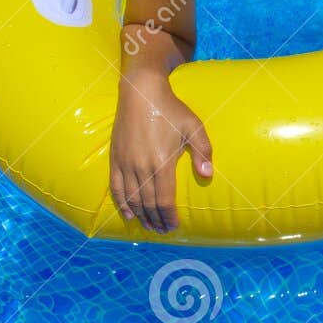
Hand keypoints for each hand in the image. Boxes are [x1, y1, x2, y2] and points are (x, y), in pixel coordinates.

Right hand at [109, 76, 211, 232]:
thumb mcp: (193, 127)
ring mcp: (126, 163)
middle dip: (157, 220)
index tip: (174, 226)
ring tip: (149, 226)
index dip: (169, 217)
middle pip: (149, 204)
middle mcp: (142, 166)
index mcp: (162, 162)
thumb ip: (202, 151)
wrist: (141, 92)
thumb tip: (208, 175)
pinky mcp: (115, 158)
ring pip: (132, 199)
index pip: (165, 200)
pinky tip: (129, 214)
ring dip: (141, 216)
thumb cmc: (171, 109)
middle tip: (163, 230)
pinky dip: (122, 204)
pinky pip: (116, 187)